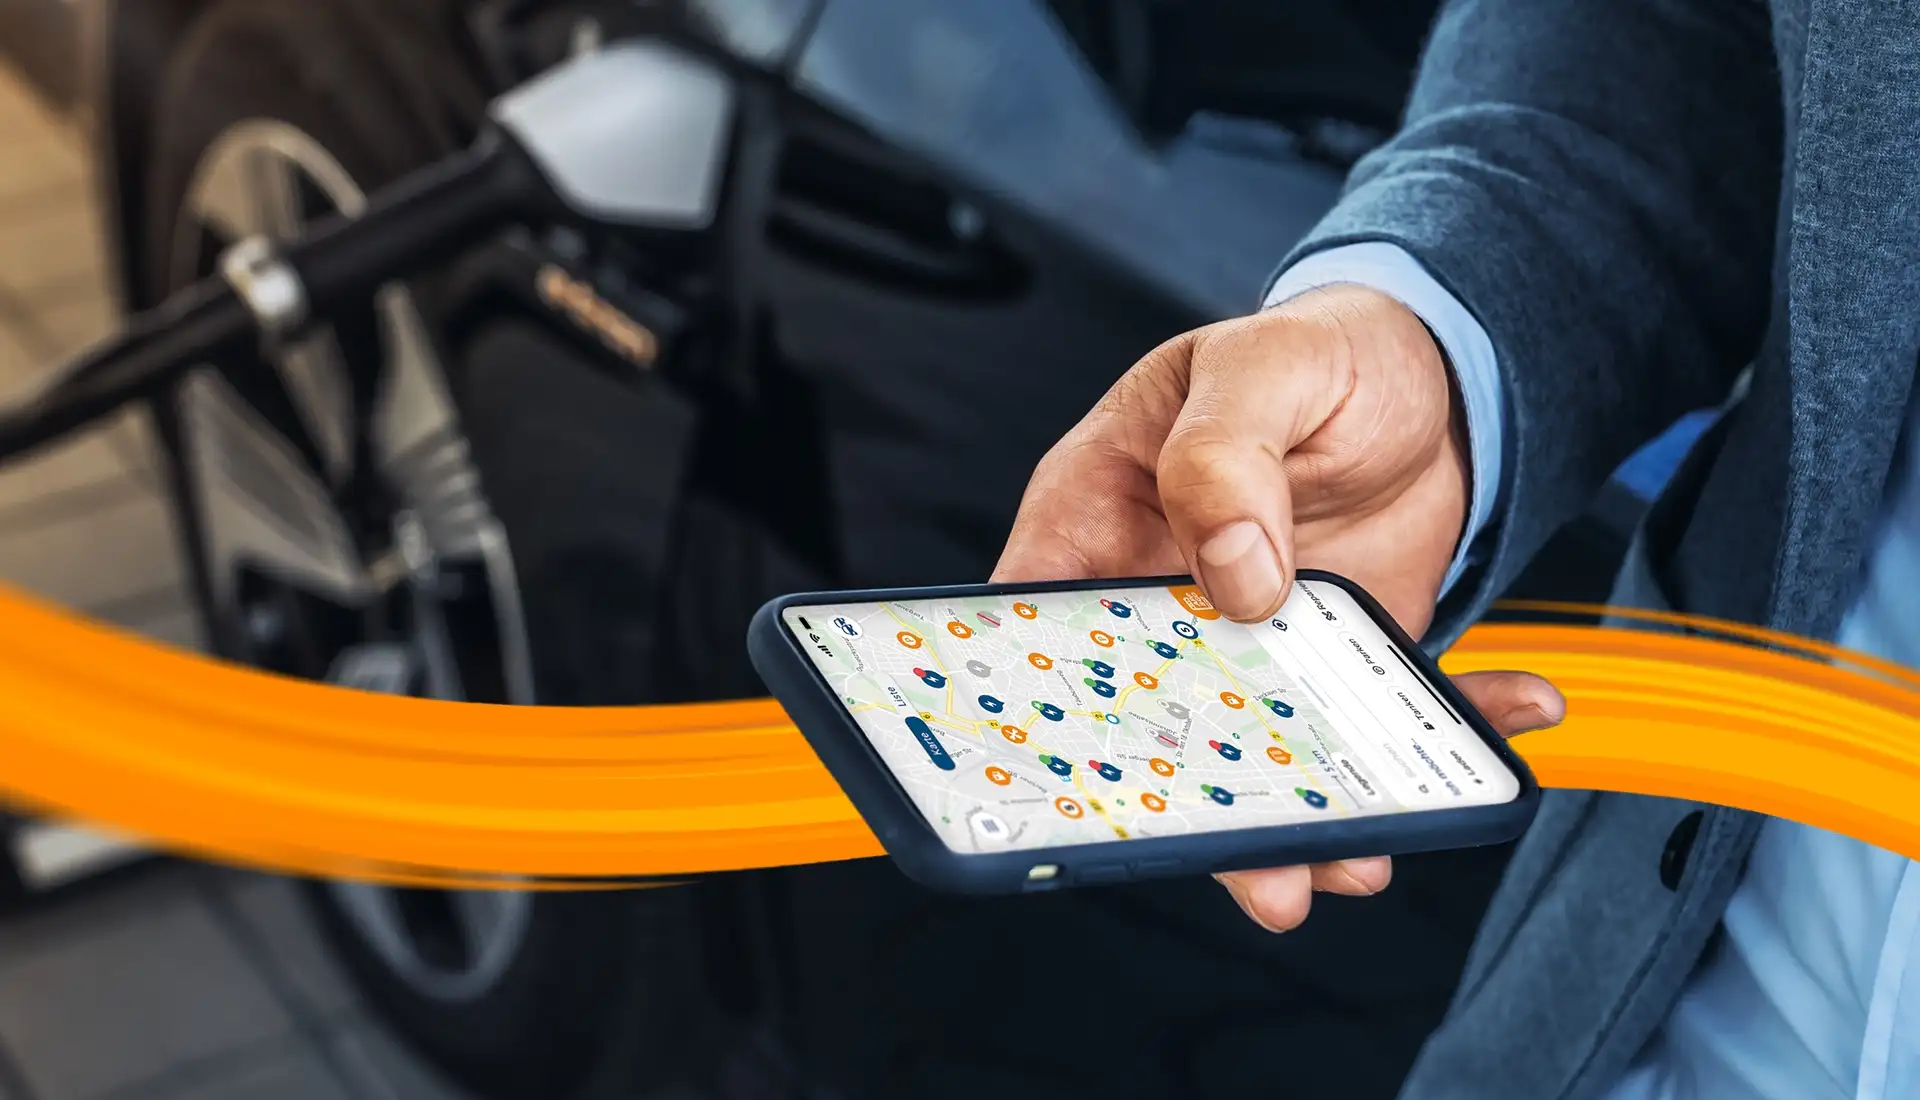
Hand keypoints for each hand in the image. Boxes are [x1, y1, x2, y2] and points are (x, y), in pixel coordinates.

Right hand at [992, 283, 1559, 930]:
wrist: (1428, 371)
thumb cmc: (1314, 351)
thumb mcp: (1263, 366)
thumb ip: (1224, 455)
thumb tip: (1234, 571)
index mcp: (1097, 518)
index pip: (1037, 626)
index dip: (1037, 709)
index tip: (1083, 781)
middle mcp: (1162, 596)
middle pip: (1146, 718)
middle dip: (1195, 804)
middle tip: (1251, 866)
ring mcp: (1249, 640)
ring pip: (1254, 749)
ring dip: (1309, 812)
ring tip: (1360, 852)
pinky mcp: (1331, 660)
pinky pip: (1368, 719)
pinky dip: (1434, 735)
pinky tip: (1494, 725)